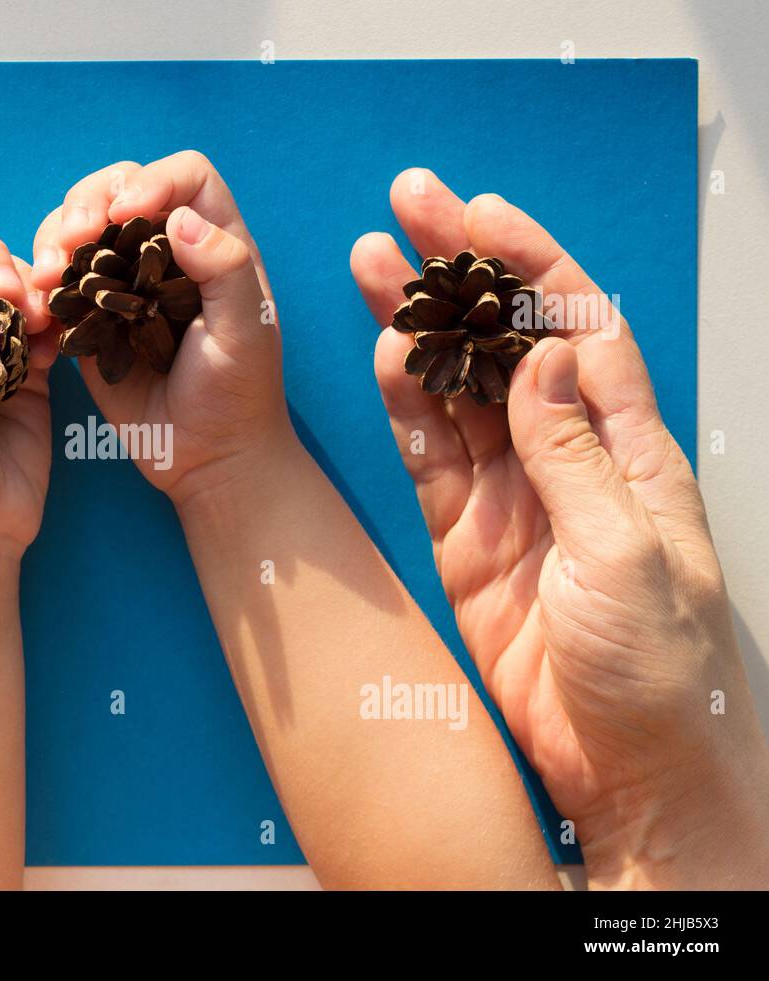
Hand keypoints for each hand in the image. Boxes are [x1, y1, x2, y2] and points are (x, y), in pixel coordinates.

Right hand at [29, 151, 293, 504]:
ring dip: (56, 235)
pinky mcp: (89, 317)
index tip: (128, 213)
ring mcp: (123, 283)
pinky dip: (40, 278)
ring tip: (48, 270)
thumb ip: (225, 270)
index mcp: (215, 244)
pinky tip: (38, 297)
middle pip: (120, 188)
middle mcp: (166, 253)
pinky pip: (57, 279)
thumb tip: (179, 221)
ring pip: (80, 227)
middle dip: (89, 200)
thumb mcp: (246, 332)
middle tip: (74, 237)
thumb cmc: (239, 395)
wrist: (206, 458)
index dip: (154, 180)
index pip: (186, 178)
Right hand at [351, 169, 768, 887]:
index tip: (477, 213)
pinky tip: (383, 358)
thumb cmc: (665, 666)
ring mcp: (513, 495)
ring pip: (456, 387)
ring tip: (371, 267)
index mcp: (630, 448)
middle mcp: (568, 457)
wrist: (629, 766)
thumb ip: (575, 451)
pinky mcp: (468, 537)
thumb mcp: (628, 550)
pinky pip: (430, 455)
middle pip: (505, 341)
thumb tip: (542, 354)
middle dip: (459, 272)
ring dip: (417, 324)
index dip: (531, 261)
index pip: (578, 325)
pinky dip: (404, 406)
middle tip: (406, 211)